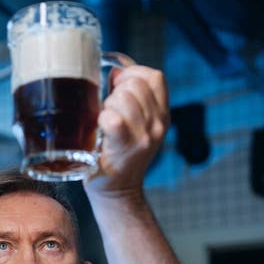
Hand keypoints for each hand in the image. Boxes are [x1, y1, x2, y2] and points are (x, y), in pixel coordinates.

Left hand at [88, 64, 169, 195]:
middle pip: (136, 84)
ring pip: (123, 97)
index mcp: (163, 115)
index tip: (118, 87)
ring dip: (107, 106)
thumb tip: (115, 70)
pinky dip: (101, 119)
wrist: (118, 193)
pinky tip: (100, 130)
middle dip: (116, 91)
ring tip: (105, 123)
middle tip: (109, 111)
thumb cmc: (118, 155)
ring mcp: (144, 136)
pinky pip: (112, 118)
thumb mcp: (137, 125)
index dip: (133, 74)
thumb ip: (131, 97)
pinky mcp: (126, 146)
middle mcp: (158, 124)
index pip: (155, 77)